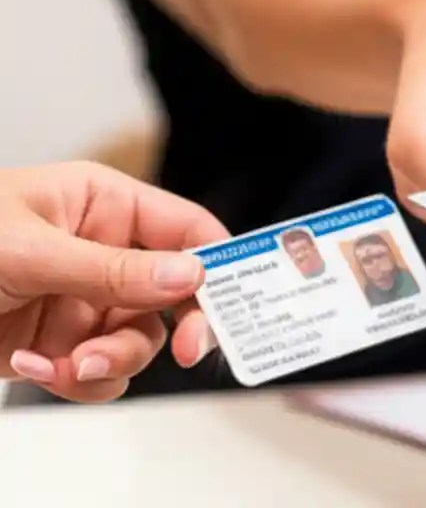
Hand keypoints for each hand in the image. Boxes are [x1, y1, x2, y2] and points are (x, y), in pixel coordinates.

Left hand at [0, 162, 227, 401]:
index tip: (235, 300)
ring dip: (113, 360)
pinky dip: (77, 380)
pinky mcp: (58, 345)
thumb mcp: (28, 250)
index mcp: (102, 205)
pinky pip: (101, 372)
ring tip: (70, 365)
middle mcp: (102, 253)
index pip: (185, 228)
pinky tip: (34, 368)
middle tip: (194, 352)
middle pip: (176, 293)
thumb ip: (113, 267)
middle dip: (178, 326)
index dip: (218, 262)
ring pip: (141, 339)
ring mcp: (81, 301)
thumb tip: (191, 274)